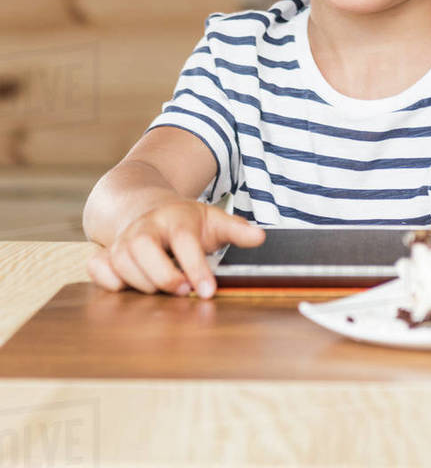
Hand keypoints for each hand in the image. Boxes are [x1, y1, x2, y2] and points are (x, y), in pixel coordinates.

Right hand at [86, 200, 264, 297]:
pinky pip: (98, 269)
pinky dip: (109, 282)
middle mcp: (145, 227)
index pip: (184, 242)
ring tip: (163, 293)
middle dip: (163, 276)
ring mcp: (122, 241)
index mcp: (174, 218)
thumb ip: (236, 230)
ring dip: (143, 285)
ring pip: (123, 263)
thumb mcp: (211, 220)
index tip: (207, 292)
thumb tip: (261, 237)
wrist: (143, 208)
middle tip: (183, 293)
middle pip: (144, 250)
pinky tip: (128, 290)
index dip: (196, 267)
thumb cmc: (183, 222)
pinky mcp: (104, 254)